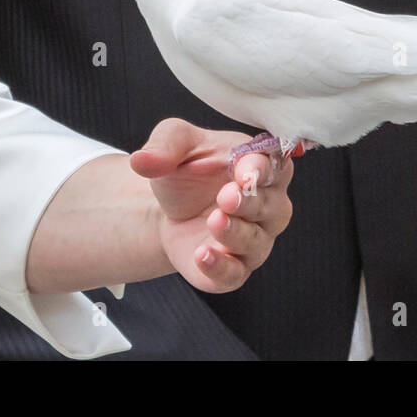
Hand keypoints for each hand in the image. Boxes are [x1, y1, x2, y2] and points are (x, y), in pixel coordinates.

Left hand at [130, 118, 293, 292]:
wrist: (170, 209)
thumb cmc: (188, 170)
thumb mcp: (175, 142)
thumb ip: (165, 145)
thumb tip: (141, 160)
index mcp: (259, 166)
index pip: (275, 165)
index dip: (263, 169)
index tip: (247, 171)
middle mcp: (266, 205)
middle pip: (272, 205)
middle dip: (251, 201)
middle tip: (227, 196)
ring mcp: (253, 239)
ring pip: (256, 242)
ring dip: (236, 233)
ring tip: (214, 221)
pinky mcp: (233, 269)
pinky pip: (235, 274)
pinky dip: (220, 267)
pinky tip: (202, 255)